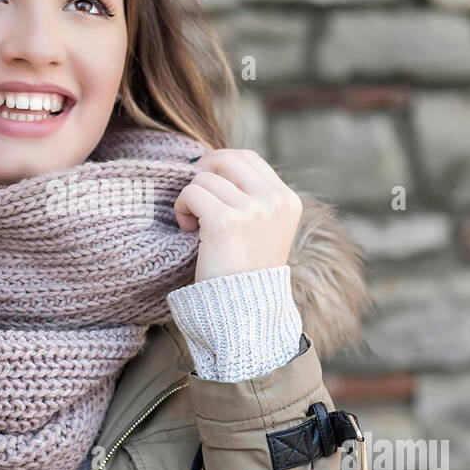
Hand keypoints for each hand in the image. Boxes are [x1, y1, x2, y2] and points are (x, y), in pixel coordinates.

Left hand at [172, 148, 303, 282]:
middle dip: (203, 172)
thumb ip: (251, 198)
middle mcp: (274, 200)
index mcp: (287, 200)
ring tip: (195, 225)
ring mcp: (252, 209)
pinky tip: (188, 230)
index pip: (248, 158)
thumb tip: (209, 164)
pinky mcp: (226, 220)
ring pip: (204, 178)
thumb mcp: (264, 230)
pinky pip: (191, 193)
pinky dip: (182, 208)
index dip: (220, 164)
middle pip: (227, 158)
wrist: (245, 311)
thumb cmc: (245, 273)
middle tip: (194, 198)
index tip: (206, 183)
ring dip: (191, 198)